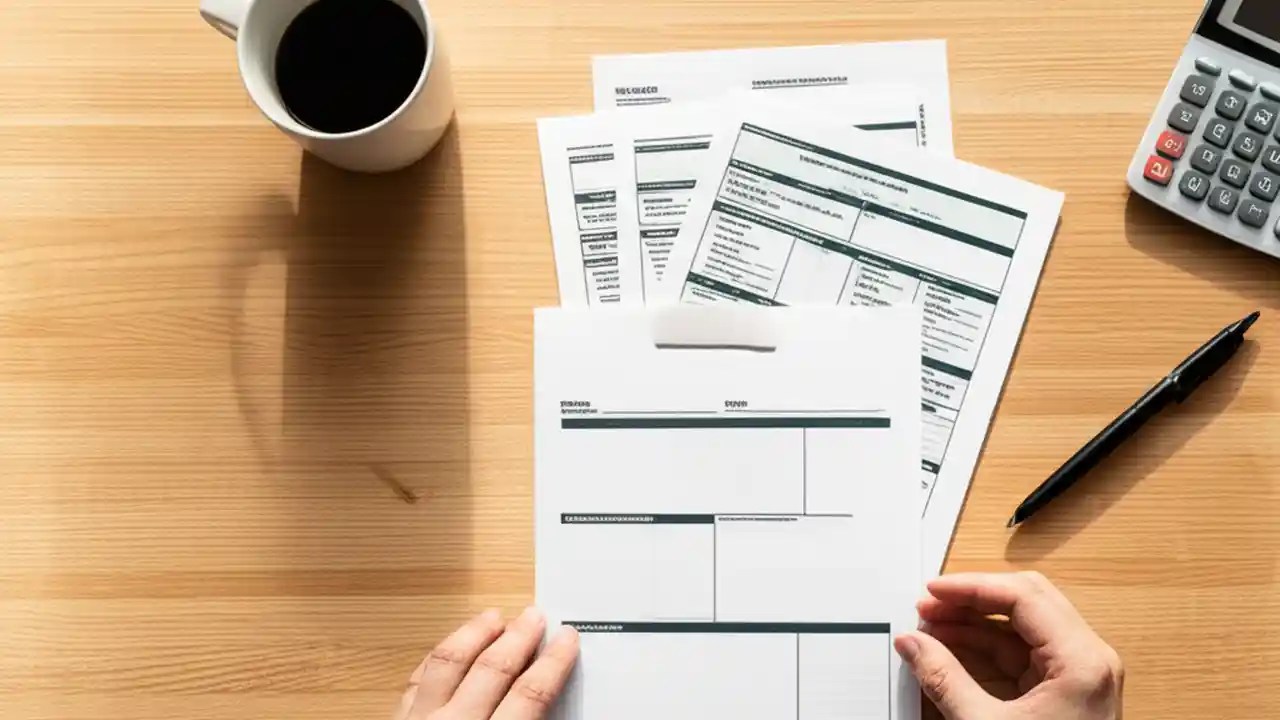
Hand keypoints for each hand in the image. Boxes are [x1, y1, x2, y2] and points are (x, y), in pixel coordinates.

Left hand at [395, 607, 579, 719]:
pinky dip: (436, 658)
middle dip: (519, 637)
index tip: (567, 640)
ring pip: (448, 663)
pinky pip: (416, 679)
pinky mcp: (398, 718)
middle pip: (492, 669)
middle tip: (534, 615)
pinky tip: (449, 647)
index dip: (553, 663)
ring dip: (474, 635)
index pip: (530, 694)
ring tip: (493, 616)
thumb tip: (552, 699)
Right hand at [894, 572, 1122, 719]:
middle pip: (1026, 603)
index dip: (971, 588)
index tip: (931, 591)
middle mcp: (1088, 661)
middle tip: (928, 606)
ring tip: (930, 630)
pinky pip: (1023, 656)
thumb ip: (943, 677)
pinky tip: (951, 652)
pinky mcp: (1066, 694)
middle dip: (972, 602)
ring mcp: (1080, 677)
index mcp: (1082, 662)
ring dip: (975, 625)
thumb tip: (912, 643)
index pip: (1022, 597)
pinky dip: (986, 650)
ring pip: (1023, 629)